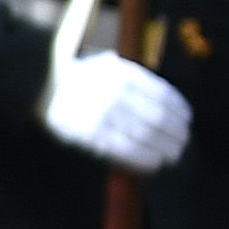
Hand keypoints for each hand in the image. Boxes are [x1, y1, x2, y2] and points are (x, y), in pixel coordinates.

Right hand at [41, 50, 191, 173]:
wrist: (41, 86)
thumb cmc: (83, 78)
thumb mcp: (109, 66)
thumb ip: (137, 79)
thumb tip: (172, 105)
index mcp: (122, 73)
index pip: (163, 95)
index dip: (180, 111)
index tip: (187, 120)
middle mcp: (114, 92)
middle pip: (158, 118)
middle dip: (175, 133)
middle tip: (183, 141)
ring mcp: (102, 114)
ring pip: (145, 136)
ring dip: (165, 148)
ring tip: (173, 154)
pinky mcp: (90, 134)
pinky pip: (125, 150)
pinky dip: (145, 158)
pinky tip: (155, 162)